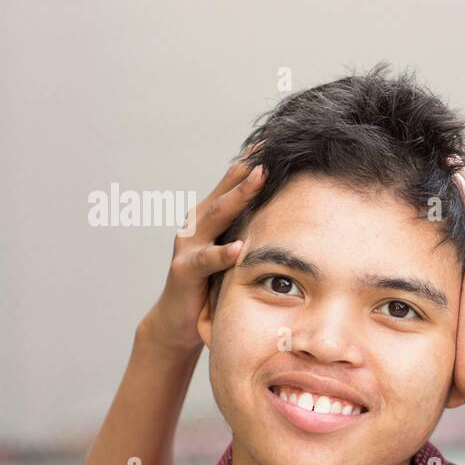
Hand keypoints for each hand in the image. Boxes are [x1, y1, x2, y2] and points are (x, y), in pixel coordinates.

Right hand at [139, 148, 266, 351]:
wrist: (178, 321)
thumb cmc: (211, 284)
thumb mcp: (233, 252)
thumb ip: (249, 231)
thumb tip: (286, 212)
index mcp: (209, 218)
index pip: (232, 184)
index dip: (251, 164)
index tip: (273, 143)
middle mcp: (196, 226)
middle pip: (225, 193)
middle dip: (247, 171)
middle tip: (270, 152)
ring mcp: (188, 247)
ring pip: (214, 218)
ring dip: (237, 198)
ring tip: (258, 181)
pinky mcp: (184, 272)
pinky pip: (206, 261)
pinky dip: (222, 254)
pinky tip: (238, 248)